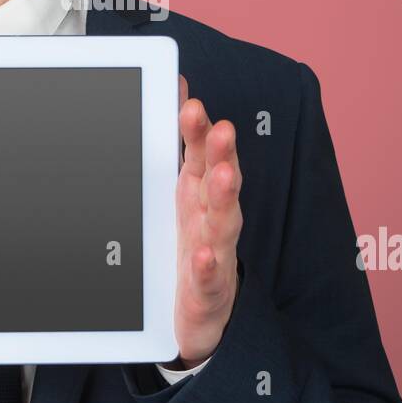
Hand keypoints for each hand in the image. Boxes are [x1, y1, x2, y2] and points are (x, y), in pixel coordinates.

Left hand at [171, 74, 241, 367]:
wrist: (204, 315)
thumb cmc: (193, 244)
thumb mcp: (184, 191)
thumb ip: (183, 144)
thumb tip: (176, 87)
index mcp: (199, 193)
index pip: (201, 155)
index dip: (197, 130)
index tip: (190, 103)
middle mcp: (211, 218)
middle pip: (219, 182)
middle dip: (221, 155)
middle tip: (221, 128)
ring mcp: (214, 253)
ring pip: (222, 224)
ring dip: (225, 200)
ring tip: (225, 177)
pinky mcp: (208, 290)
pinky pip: (208, 278)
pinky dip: (208, 266)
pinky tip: (205, 255)